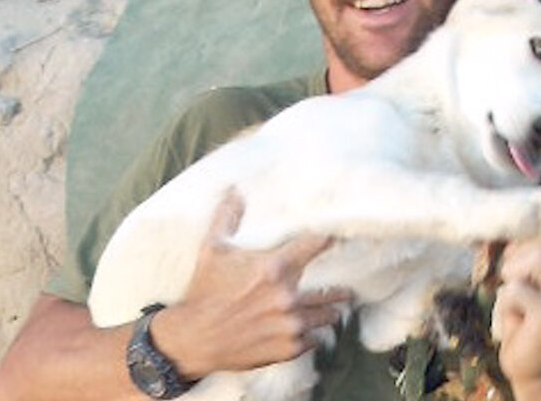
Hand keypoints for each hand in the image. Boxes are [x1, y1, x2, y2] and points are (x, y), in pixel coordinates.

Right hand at [151, 189, 352, 379]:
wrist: (195, 337)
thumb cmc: (203, 293)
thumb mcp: (212, 250)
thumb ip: (227, 218)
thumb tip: (233, 192)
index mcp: (273, 268)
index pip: (315, 245)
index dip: (328, 240)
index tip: (337, 238)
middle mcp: (287, 296)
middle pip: (330, 290)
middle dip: (338, 290)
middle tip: (346, 289)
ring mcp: (290, 324)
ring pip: (326, 316)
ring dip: (330, 312)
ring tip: (335, 310)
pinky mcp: (289, 348)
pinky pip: (314, 340)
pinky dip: (313, 335)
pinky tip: (311, 332)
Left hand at [494, 222, 540, 396]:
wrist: (535, 362)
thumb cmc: (526, 310)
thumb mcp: (530, 269)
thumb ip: (529, 241)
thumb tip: (509, 207)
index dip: (524, 234)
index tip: (518, 258)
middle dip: (517, 253)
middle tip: (516, 279)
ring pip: (534, 256)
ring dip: (512, 275)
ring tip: (517, 295)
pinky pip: (515, 288)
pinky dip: (504, 301)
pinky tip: (517, 316)